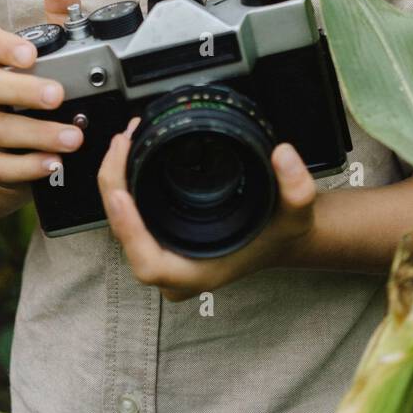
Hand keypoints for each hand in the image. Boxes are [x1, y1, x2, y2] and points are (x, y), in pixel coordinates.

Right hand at [0, 0, 85, 191]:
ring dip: (35, 134)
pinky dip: (25, 168)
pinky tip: (53, 165)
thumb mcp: (47, 54)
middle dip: (22, 91)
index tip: (30, 53)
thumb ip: (58, 16)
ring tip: (73, 138)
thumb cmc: (28, 93)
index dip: (1, 45)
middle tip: (58, 96)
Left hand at [96, 122, 318, 300]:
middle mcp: (174, 267)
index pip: (149, 264)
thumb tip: (284, 156)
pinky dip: (124, 182)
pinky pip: (130, 213)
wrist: (279, 236)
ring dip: (116, 182)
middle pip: (125, 236)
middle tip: (121, 145)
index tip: (122, 196)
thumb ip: (297, 187)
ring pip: (123, 223)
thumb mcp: (297, 212)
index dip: (130, 232)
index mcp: (197, 272)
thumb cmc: (281, 233)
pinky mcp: (160, 234)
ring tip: (123, 141)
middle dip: (115, 189)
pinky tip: (129, 152)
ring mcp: (164, 252)